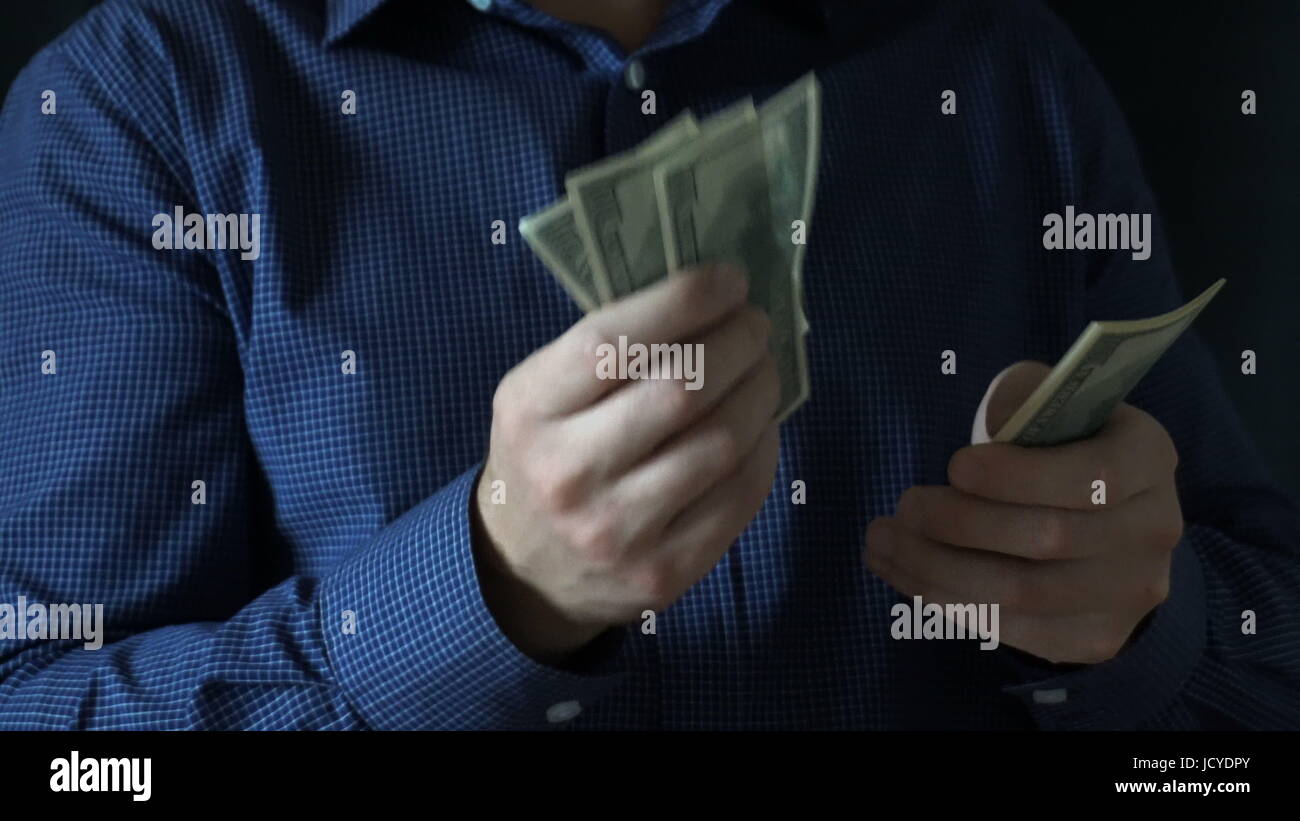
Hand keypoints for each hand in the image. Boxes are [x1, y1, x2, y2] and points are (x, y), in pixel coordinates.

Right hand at [474, 264, 780, 662]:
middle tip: (756, 326)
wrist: (524, 569)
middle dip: (738, 344)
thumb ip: (608, 349)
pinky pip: (739, 496)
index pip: (614, 340)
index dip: (685, 300)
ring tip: (764, 370)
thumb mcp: (542, 395)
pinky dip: (763, 448)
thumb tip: (710, 298)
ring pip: (721, 442)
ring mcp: (618, 530)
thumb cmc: (546, 456)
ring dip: (760, 392)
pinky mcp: (664, 572)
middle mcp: (569, 473)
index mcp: (531, 411)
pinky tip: (760, 425)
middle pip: (681, 389)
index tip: (729, 281)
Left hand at [865, 361, 1183, 663]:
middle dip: (959, 523)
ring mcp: (1128, 592)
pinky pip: (1012, 629)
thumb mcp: (1054, 405)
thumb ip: (1025, 400)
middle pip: (1049, 540)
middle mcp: (1152, 530)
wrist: (1112, 527)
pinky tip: (906, 572)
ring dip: (935, 568)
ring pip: (1021, 595)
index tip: (954, 466)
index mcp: (1148, 458)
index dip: (1014, 477)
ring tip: (883, 541)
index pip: (1091, 478)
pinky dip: (947, 602)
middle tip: (904, 506)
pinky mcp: (1095, 637)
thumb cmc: (1064, 449)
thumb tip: (995, 422)